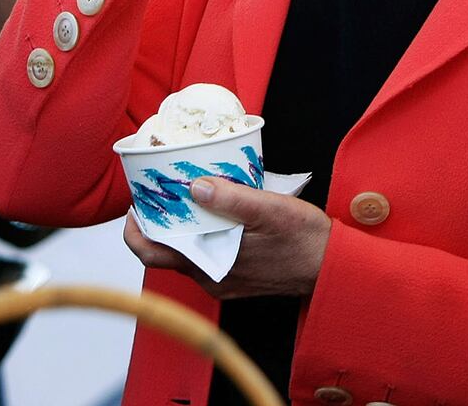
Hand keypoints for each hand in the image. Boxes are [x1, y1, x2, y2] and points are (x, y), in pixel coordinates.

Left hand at [123, 178, 332, 299]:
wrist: (331, 267)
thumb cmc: (305, 239)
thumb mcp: (270, 209)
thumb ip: (232, 199)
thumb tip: (195, 187)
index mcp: (211, 265)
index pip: (153, 254)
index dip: (136, 231)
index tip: (136, 205)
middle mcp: (211, 278)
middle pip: (166, 253)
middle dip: (157, 225)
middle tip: (160, 195)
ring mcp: (223, 281)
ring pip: (187, 255)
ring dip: (181, 231)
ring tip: (187, 199)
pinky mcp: (237, 279)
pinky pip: (206, 259)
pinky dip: (202, 238)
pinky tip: (216, 217)